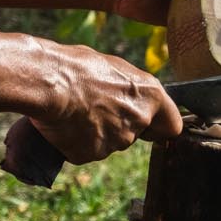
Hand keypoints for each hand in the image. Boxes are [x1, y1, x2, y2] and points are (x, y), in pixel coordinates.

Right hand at [28, 44, 181, 163]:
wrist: (49, 82)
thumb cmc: (78, 66)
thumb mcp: (111, 66)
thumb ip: (127, 87)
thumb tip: (123, 91)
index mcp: (149, 96)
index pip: (172, 125)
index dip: (159, 126)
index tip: (151, 125)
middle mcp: (138, 121)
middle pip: (135, 132)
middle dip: (118, 124)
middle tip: (95, 106)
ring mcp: (116, 142)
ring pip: (109, 141)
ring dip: (96, 132)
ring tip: (76, 110)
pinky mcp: (91, 154)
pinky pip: (85, 150)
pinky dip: (77, 141)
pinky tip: (66, 124)